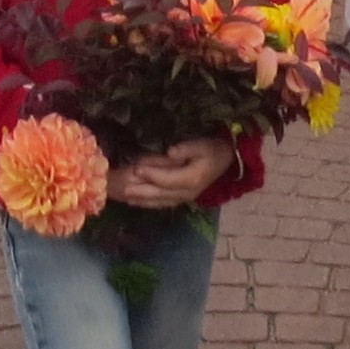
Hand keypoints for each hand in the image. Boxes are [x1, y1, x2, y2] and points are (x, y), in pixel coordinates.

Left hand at [110, 137, 235, 209]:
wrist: (226, 160)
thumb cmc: (212, 149)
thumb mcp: (201, 145)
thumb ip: (185, 149)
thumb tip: (170, 152)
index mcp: (193, 179)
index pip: (168, 178)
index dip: (152, 173)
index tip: (136, 168)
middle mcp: (188, 192)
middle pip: (161, 194)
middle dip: (141, 192)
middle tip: (123, 189)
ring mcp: (185, 198)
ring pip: (160, 202)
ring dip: (142, 200)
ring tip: (125, 198)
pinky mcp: (183, 198)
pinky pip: (163, 203)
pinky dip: (149, 203)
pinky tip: (136, 202)